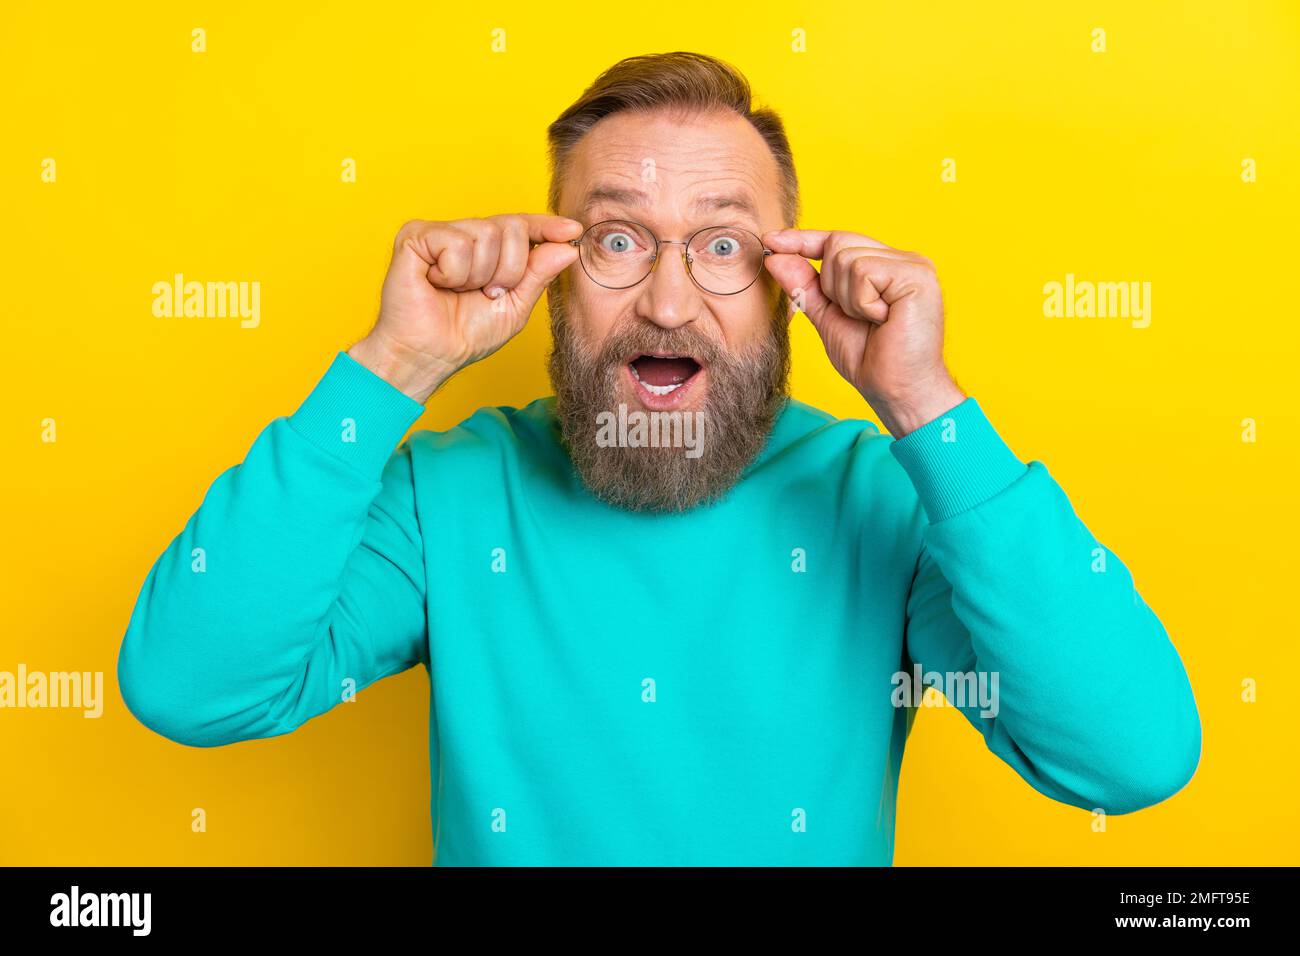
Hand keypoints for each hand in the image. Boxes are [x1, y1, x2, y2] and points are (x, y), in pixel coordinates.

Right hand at [349, 214, 582, 402]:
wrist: (430, 354)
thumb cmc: (465, 334)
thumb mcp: (515, 307)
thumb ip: (539, 275)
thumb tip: (568, 247)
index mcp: (489, 250)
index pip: (522, 226)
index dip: (546, 226)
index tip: (573, 230)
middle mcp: (465, 234)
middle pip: (511, 227)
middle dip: (509, 269)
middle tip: (485, 293)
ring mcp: (440, 232)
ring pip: (485, 233)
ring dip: (478, 275)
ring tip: (457, 291)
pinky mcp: (415, 235)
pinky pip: (456, 242)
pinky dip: (454, 272)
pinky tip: (437, 283)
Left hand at [761, 228, 965, 436]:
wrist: (896, 391)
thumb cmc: (870, 360)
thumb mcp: (827, 317)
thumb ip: (804, 286)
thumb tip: (775, 257)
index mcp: (885, 266)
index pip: (838, 240)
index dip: (803, 239)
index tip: (770, 241)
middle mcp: (902, 260)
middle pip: (838, 245)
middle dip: (833, 288)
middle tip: (859, 318)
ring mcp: (913, 265)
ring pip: (848, 259)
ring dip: (849, 299)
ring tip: (874, 322)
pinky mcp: (917, 276)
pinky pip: (864, 272)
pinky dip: (862, 303)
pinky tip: (884, 320)